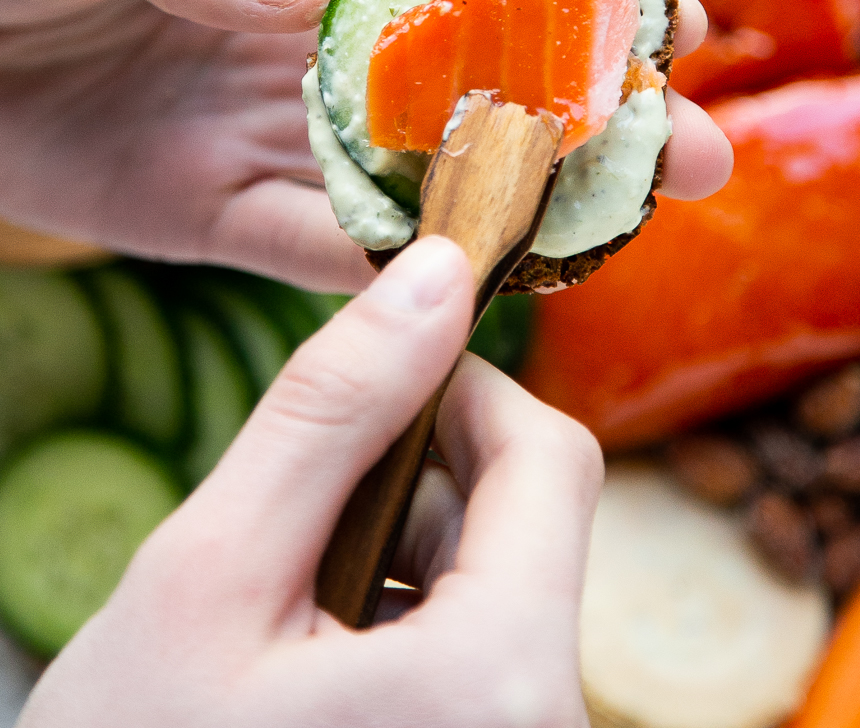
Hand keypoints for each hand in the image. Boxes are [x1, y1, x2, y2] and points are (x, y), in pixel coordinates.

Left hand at [0, 0, 730, 290]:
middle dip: (591, 106)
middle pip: (478, 61)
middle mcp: (312, 8)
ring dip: (518, 201)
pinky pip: (321, 243)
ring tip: (621, 234)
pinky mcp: (218, 202)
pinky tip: (478, 290)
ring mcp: (272, 113)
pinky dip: (394, 270)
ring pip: (419, 166)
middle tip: (699, 154)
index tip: (674, 14)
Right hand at [18, 238, 602, 727]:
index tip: (379, 376)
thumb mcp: (213, 573)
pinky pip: (482, 660)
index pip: (550, 458)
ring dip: (403, 556)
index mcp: (503, 683)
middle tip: (298, 517)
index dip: (464, 389)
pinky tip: (314, 664)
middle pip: (530, 525)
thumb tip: (433, 273)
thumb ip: (333, 411)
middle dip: (419, 483)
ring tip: (289, 610)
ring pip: (502, 588)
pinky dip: (408, 625)